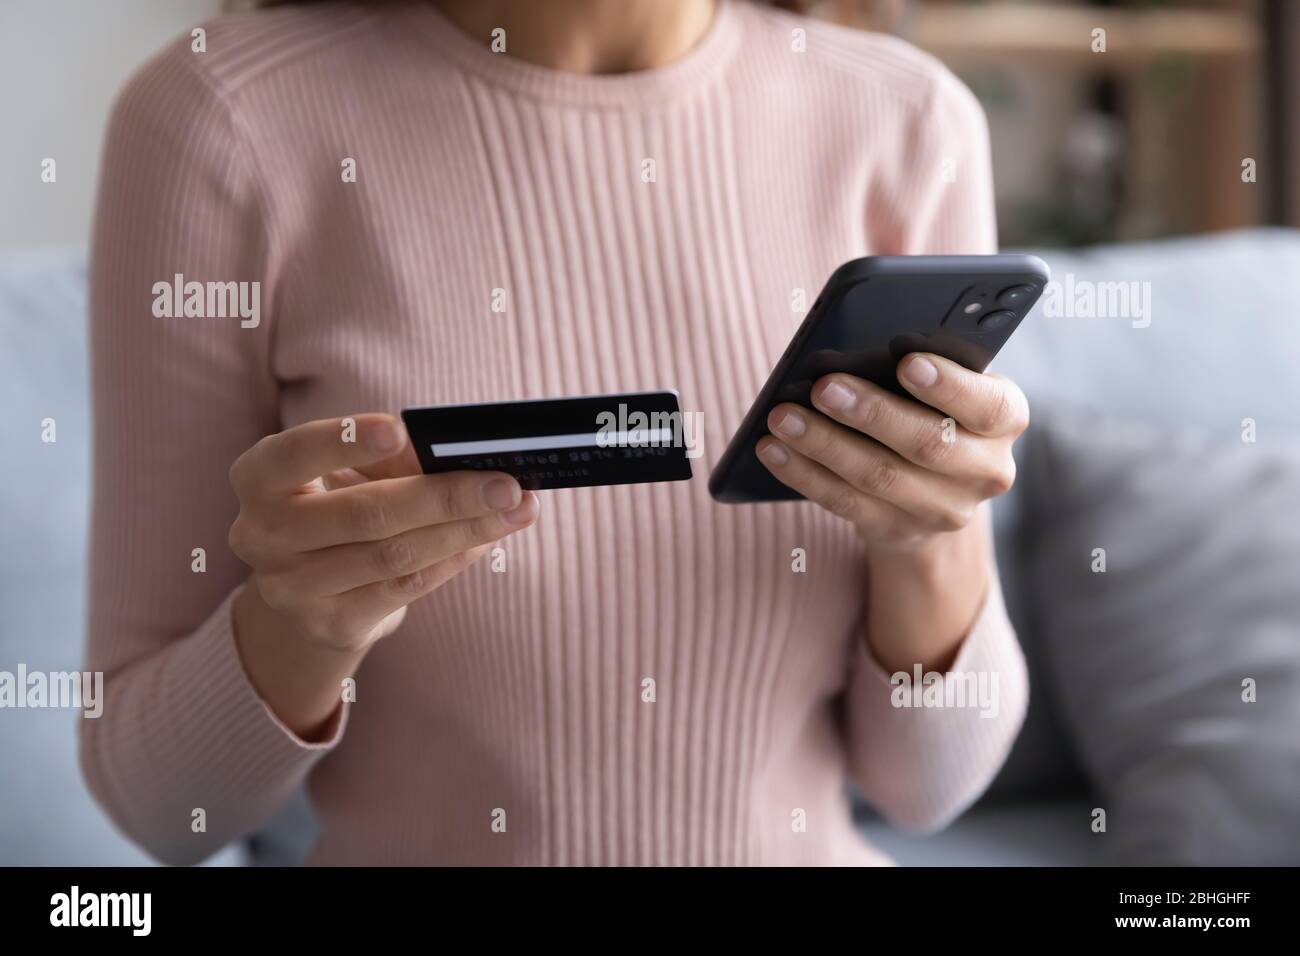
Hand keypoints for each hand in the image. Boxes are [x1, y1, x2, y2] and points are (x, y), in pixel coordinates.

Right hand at [228, 413, 538, 653]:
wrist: (306, 594)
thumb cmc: (337, 507)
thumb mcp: (347, 473)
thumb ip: (393, 459)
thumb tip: (467, 458)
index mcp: (259, 479)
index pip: (295, 453)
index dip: (346, 441)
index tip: (400, 431)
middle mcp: (263, 535)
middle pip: (364, 512)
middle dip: (444, 496)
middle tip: (505, 482)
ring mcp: (293, 588)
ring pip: (393, 555)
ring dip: (465, 530)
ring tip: (516, 509)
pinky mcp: (330, 624)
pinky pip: (405, 588)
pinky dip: (454, 559)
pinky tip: (488, 539)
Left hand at [755, 353, 1027, 550]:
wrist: (935, 486)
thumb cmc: (932, 405)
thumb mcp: (945, 381)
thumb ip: (923, 358)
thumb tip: (858, 341)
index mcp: (1005, 418)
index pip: (988, 405)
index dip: (949, 386)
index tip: (907, 361)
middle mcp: (986, 469)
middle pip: (927, 443)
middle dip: (871, 413)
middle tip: (823, 386)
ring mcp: (945, 509)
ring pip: (879, 477)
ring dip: (824, 445)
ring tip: (782, 416)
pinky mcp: (899, 531)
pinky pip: (846, 504)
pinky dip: (805, 474)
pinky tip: (774, 450)